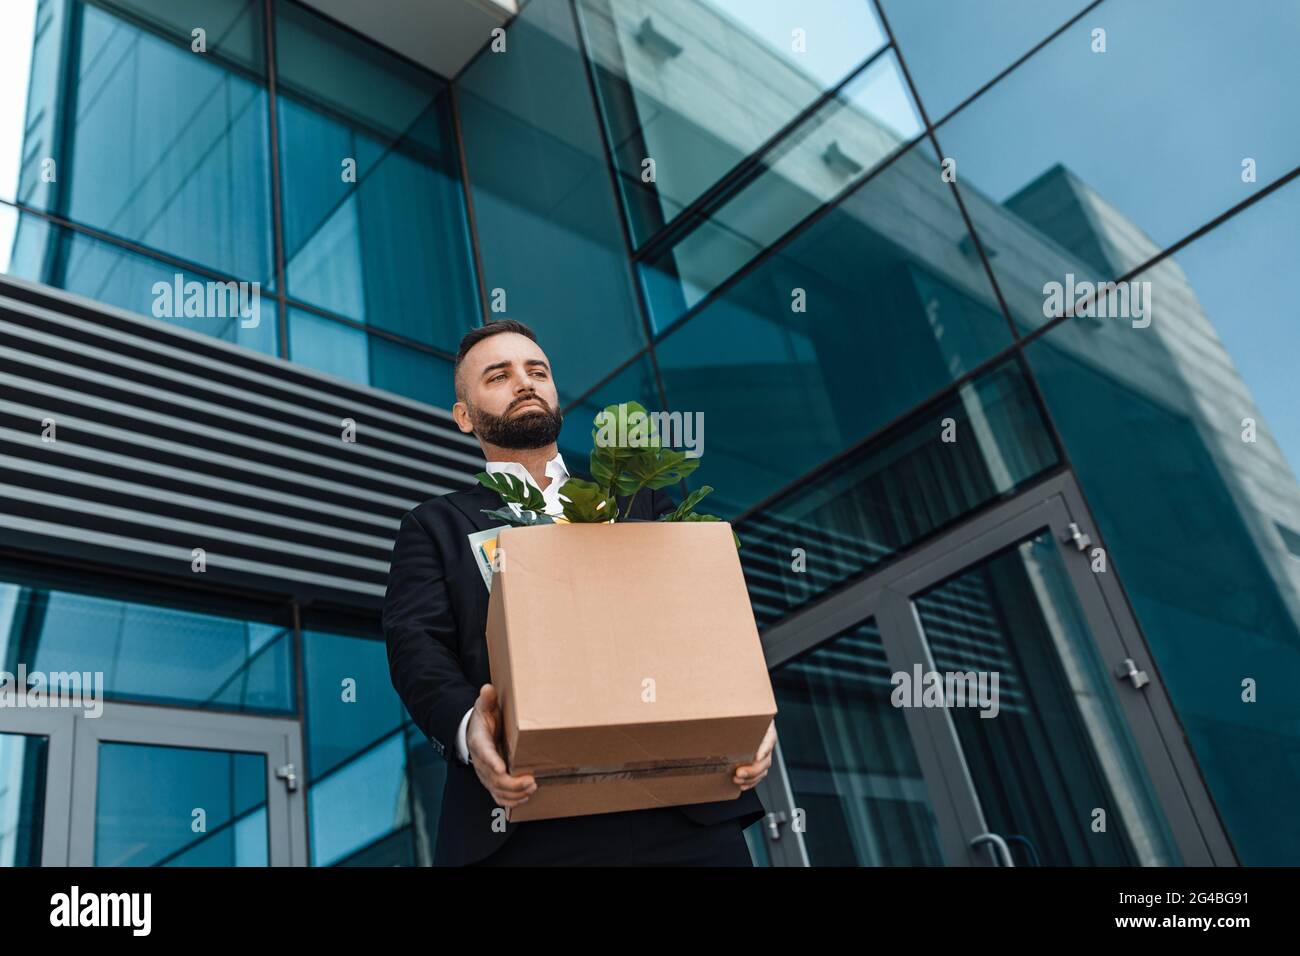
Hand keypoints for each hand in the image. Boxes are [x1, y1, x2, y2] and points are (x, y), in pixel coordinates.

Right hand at [467, 683, 536, 808]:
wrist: (472, 732)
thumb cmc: (482, 719)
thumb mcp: (483, 706)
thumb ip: (486, 699)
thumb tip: (487, 689)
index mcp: (479, 742)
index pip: (484, 754)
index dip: (492, 763)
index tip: (503, 769)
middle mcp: (480, 762)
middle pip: (493, 778)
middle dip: (512, 783)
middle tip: (531, 781)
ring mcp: (485, 774)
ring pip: (497, 790)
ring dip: (514, 793)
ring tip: (532, 788)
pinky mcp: (490, 781)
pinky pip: (498, 796)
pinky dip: (510, 800)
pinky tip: (524, 797)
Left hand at [732, 719, 775, 789]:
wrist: (748, 716)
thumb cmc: (743, 713)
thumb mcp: (741, 712)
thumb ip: (735, 715)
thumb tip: (721, 712)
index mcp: (766, 729)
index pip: (769, 739)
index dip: (764, 749)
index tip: (757, 757)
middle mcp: (767, 742)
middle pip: (766, 759)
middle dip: (753, 769)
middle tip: (739, 772)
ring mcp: (764, 753)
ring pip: (763, 769)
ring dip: (750, 777)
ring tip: (737, 779)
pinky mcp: (759, 762)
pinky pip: (759, 775)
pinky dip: (751, 782)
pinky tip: (742, 784)